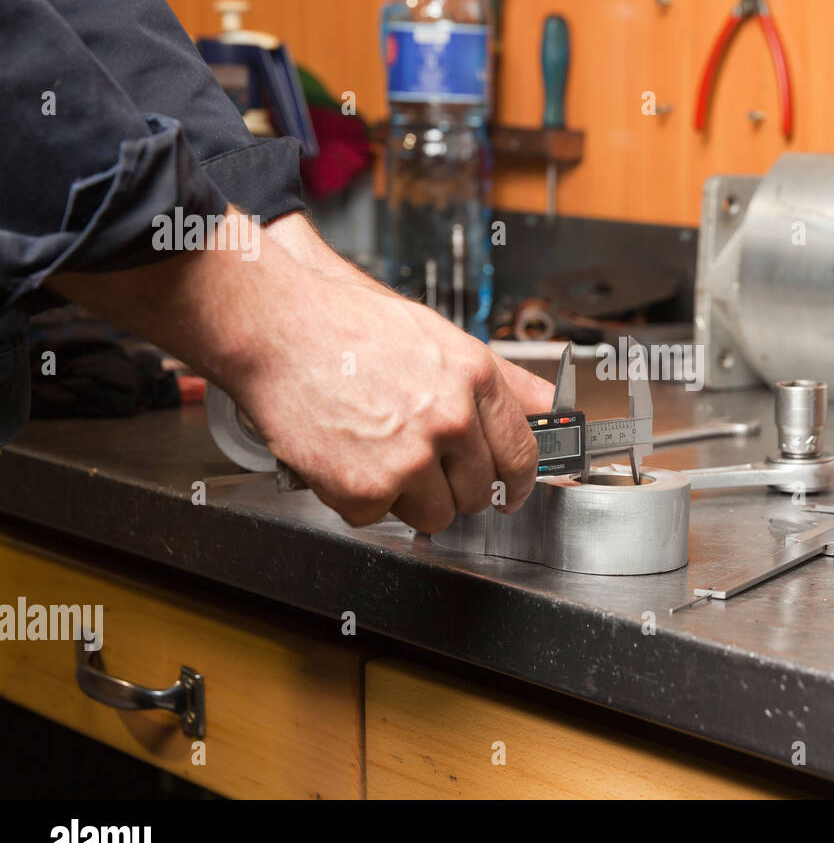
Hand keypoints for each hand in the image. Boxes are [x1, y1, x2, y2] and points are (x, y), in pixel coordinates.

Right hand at [50, 207, 554, 532]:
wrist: (276, 326)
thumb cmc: (346, 325)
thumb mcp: (441, 336)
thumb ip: (503, 379)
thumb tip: (548, 404)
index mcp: (475, 380)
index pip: (521, 455)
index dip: (516, 481)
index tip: (509, 491)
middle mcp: (449, 420)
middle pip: (477, 493)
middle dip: (452, 486)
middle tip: (418, 463)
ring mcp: (409, 457)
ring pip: (435, 514)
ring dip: (407, 497)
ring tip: (377, 453)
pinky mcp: (366, 488)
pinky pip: (378, 517)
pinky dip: (357, 497)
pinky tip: (346, 456)